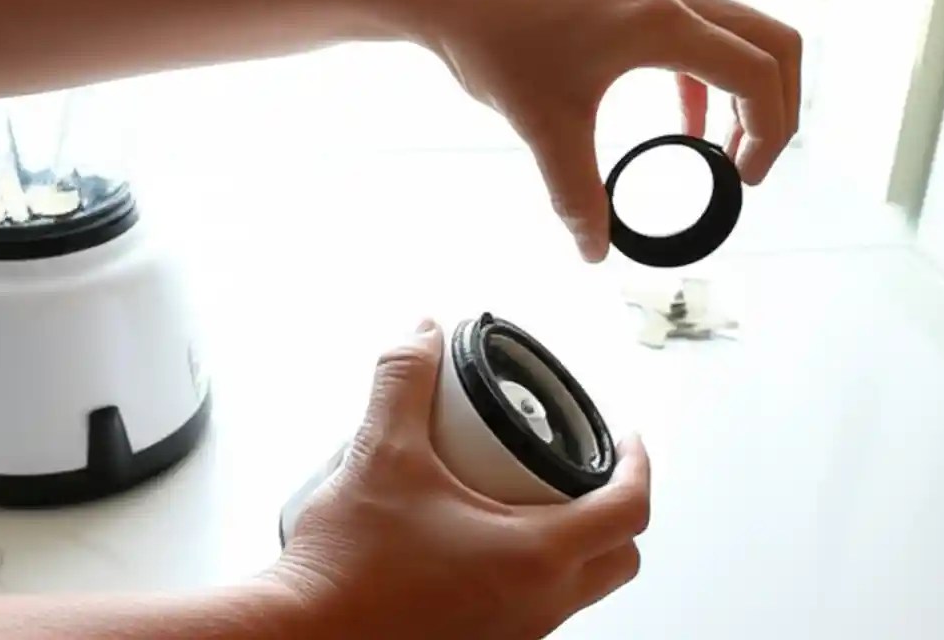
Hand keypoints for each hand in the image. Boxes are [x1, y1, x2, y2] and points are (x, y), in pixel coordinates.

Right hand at [274, 320, 651, 639]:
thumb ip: (404, 381)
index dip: (638, 464)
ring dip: (577, 543)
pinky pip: (540, 610)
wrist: (305, 638)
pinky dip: (537, 573)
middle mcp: (537, 606)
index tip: (624, 438)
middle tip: (587, 470)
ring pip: (581, 588)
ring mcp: (515, 636)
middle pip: (619, 557)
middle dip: (616, 508)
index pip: (628, 509)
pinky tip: (489, 544)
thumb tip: (422, 334)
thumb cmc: (347, 568)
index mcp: (534, 557)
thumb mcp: (379, 453)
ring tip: (534, 498)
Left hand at [417, 0, 801, 261]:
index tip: (743, 180)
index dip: (767, 134)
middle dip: (776, 110)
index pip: (757, 74)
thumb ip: (576, 194)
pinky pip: (700, 29)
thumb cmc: (493, 36)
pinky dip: (706, 78)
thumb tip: (594, 249)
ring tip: (720, 150)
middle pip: (773, 44)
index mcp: (661, 21)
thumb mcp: (543, 126)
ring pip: (740, 31)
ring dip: (744, 90)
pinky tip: (683, 122)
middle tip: (748, 166)